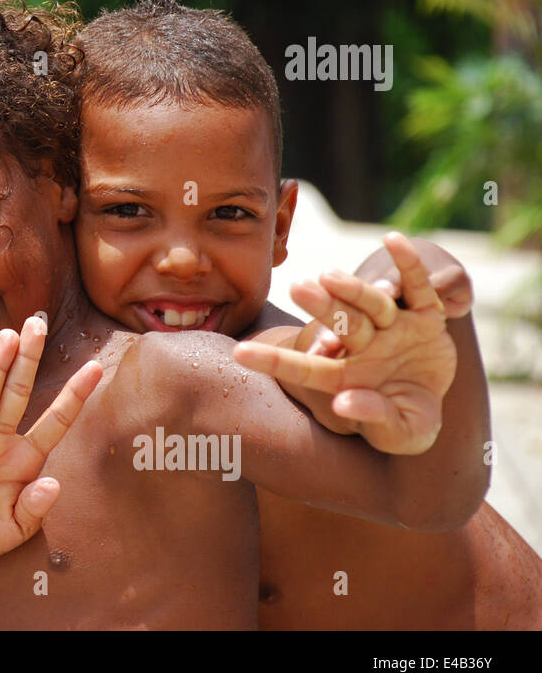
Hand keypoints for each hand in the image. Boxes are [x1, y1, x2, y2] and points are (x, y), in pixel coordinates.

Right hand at [0, 316, 102, 562]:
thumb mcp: (13, 531)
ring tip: (7, 336)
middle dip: (28, 361)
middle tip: (38, 324)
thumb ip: (34, 509)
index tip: (96, 366)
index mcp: (23, 460)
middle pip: (17, 395)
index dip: (74, 395)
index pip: (54, 421)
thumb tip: (52, 483)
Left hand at [233, 233, 455, 454]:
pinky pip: (417, 288)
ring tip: (330, 276)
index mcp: (344, 377)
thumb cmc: (404, 424)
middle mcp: (363, 346)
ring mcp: (394, 328)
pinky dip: (408, 264)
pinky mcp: (425, 317)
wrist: (434, 405)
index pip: (304, 368)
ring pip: (372, 304)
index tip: (239, 353)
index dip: (274, 360)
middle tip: (297, 287)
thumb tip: (343, 401)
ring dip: (354, 289)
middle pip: (341, 323)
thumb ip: (373, 417)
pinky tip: (394, 240)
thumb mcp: (399, 433)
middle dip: (321, 307)